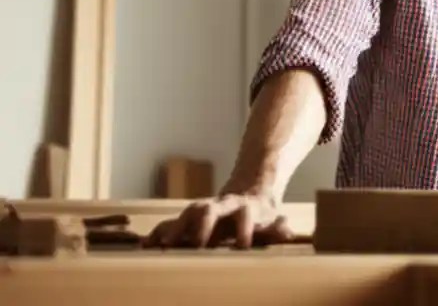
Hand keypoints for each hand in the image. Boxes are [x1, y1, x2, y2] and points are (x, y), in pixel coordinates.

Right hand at [144, 190, 293, 249]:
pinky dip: (158, 234)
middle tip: (197, 245)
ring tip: (162, 247)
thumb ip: (278, 228)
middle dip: (201, 226)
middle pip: (208, 209)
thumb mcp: (272, 219)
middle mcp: (220, 205)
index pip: (244, 214)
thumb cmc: (260, 214)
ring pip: (186, 213)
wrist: (247, 193)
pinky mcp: (188, 219)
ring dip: (174, 229)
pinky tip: (146, 247)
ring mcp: (202, 210)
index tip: (243, 246)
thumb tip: (288, 235)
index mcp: (243, 207)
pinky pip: (170, 223)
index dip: (244, 229)